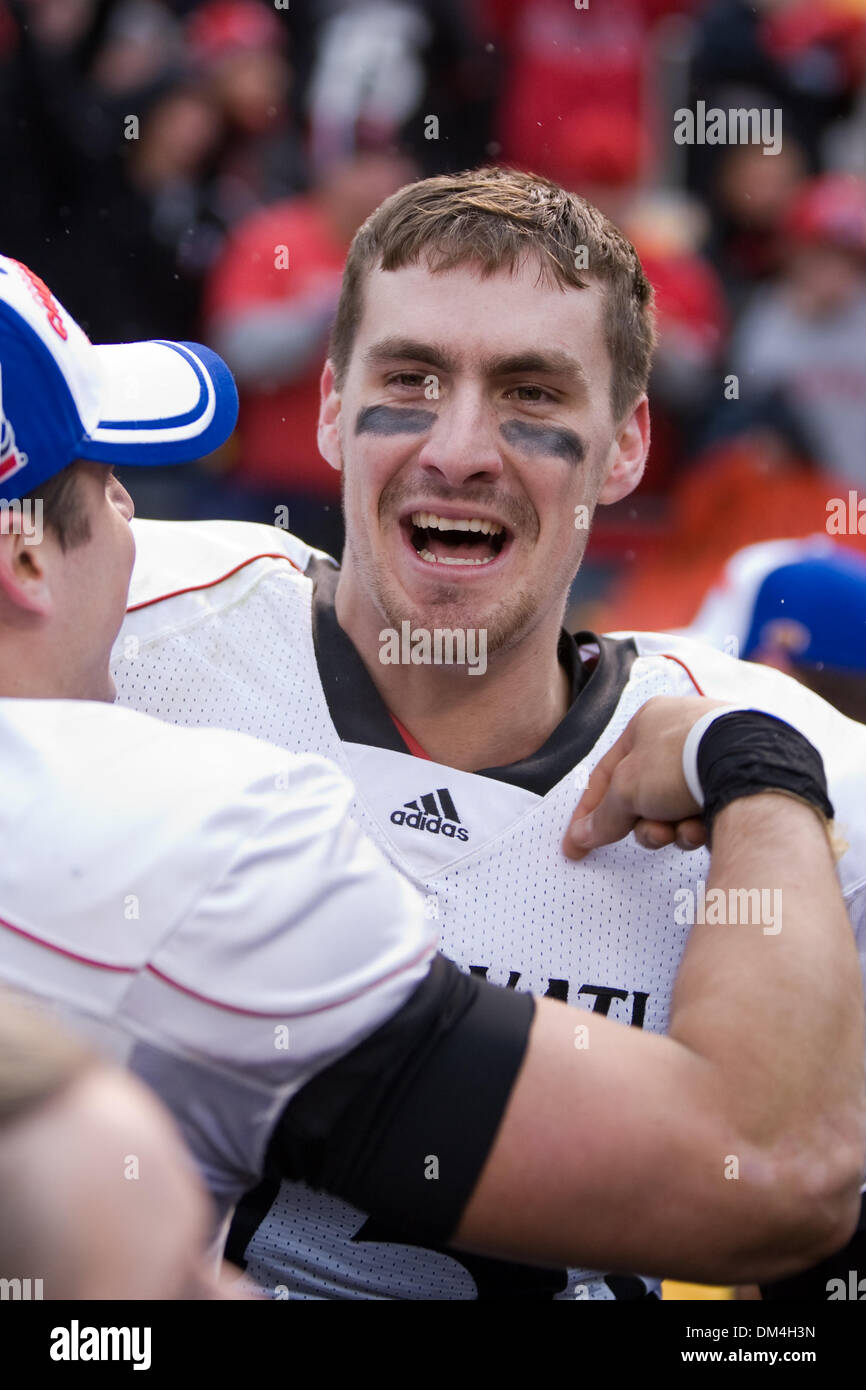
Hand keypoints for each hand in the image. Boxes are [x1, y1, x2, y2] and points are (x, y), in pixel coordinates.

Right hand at [563, 696, 729, 860]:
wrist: (745, 770)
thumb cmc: (680, 761)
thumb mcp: (626, 789)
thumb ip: (602, 815)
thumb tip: (582, 835)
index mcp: (648, 721)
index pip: (606, 771)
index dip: (588, 810)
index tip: (577, 842)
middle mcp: (680, 734)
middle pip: (642, 794)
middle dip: (642, 823)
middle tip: (649, 835)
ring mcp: (710, 757)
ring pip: (672, 807)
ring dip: (669, 827)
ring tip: (678, 830)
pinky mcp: (733, 781)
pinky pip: (701, 811)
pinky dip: (696, 824)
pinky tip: (702, 826)